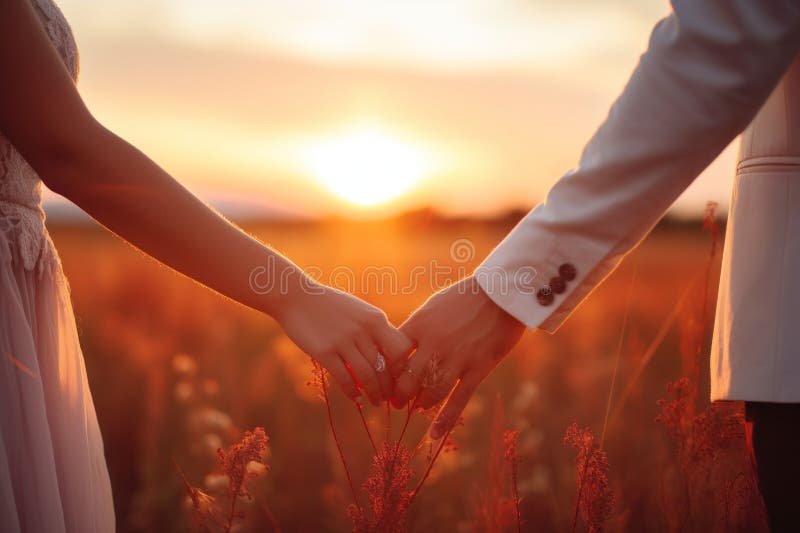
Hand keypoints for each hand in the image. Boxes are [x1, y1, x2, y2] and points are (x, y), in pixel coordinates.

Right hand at [275, 275, 411, 405]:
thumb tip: (389, 355)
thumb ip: (375, 330)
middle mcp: (363, 330)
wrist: (297, 297)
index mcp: (376, 319)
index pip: (400, 350)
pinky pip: (344, 379)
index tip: (397, 378)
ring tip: (375, 401)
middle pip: (384, 367)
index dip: (401, 368)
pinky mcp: (324, 352)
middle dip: (388, 387)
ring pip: (367, 376)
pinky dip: (352, 393)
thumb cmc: (331, 305)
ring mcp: (343, 341)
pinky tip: (356, 399)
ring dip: (374, 393)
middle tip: (388, 398)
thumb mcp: (359, 310)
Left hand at [391, 275, 524, 438]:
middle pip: (407, 380)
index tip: (383, 382)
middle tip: (395, 402)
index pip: (393, 358)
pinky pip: (458, 400)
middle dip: (399, 395)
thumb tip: (399, 345)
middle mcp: (434, 344)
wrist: (501, 294)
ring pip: (430, 393)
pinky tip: (434, 435)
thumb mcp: (433, 306)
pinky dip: (444, 421)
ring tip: (416, 407)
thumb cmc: (464, 297)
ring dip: (420, 404)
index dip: (386, 374)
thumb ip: (416, 328)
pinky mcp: (477, 369)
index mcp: (419, 326)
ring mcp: (456, 359)